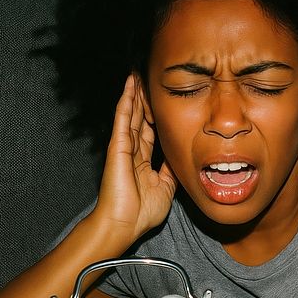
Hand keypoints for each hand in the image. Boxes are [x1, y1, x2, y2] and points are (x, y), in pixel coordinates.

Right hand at [92, 74, 176, 242]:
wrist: (124, 224)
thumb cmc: (141, 213)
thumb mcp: (165, 188)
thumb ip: (170, 170)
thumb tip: (180, 158)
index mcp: (143, 161)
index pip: (151, 132)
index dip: (156, 115)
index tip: (162, 100)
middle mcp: (132, 151)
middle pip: (141, 118)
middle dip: (144, 98)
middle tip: (148, 77)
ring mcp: (124, 147)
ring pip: (132, 113)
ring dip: (134, 93)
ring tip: (137, 73)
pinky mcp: (117, 146)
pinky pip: (124, 118)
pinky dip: (127, 100)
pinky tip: (130, 85)